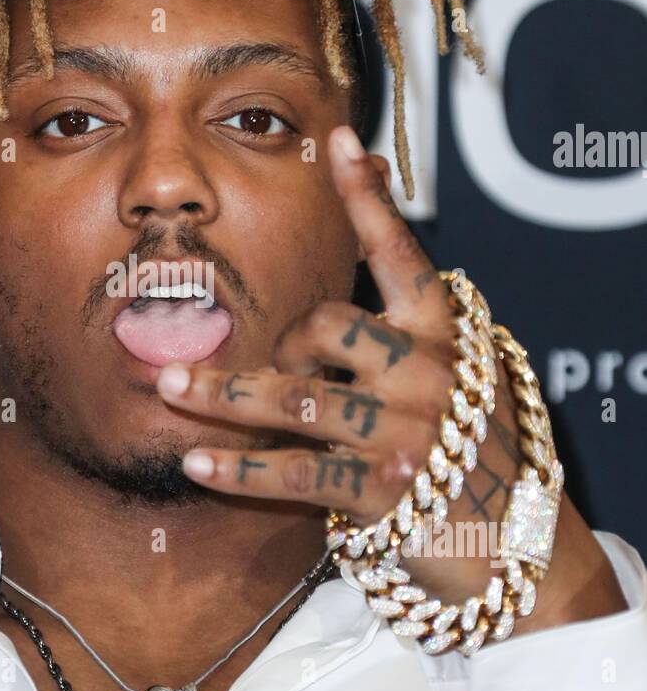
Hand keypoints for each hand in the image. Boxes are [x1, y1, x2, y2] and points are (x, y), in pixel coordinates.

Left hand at [156, 125, 624, 624]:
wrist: (519, 548)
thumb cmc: (479, 455)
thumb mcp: (466, 379)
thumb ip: (413, 338)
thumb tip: (347, 301)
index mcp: (448, 336)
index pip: (402, 254)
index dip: (368, 199)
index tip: (339, 143)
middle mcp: (429, 373)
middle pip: (325, 327)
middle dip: (278, 345)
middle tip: (257, 368)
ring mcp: (405, 432)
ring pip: (292, 398)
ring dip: (222, 394)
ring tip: (171, 386)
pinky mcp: (380, 492)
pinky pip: (292, 471)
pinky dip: (237, 470)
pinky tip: (195, 464)